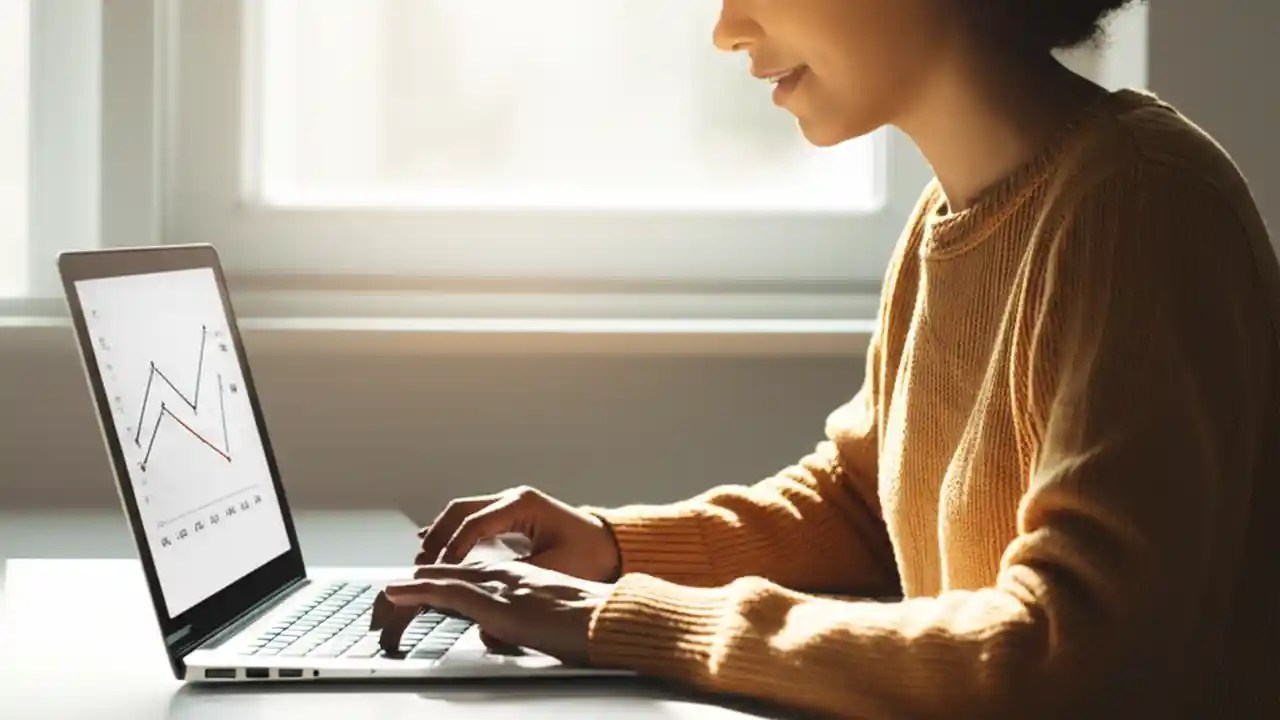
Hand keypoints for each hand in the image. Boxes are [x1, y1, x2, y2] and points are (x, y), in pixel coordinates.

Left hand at [370, 561, 612, 663]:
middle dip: (414, 589)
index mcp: (519, 579)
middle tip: (385, 602)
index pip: (465, 580)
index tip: (411, 596)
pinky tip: (395, 591)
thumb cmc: (591, 628)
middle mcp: (506, 576)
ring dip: (408, 590)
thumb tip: (488, 638)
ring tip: (381, 598)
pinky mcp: (498, 603)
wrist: (612, 621)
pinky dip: (417, 591)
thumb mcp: (545, 627)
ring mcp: (501, 586)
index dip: (434, 588)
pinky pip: (447, 593)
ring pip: (441, 581)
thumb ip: (514, 627)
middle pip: (447, 577)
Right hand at [415, 486, 620, 582]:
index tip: (439, 572)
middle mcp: (514, 499)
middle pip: (461, 510)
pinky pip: (472, 519)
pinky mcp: (509, 516)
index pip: (475, 524)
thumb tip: (483, 598)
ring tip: (423, 560)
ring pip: (462, 512)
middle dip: (437, 537)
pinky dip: (452, 532)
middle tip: (420, 564)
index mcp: (523, 506)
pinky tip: (433, 545)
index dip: (453, 548)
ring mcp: (510, 504)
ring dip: (440, 533)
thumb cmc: (589, 557)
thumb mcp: (554, 569)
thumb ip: (517, 578)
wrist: (610, 546)